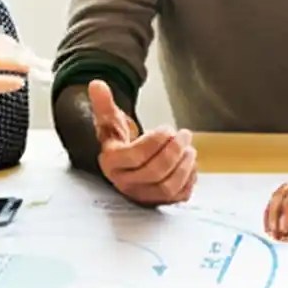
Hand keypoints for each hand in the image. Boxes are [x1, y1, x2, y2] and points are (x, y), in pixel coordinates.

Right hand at [90, 80, 197, 205]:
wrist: (123, 163)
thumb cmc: (118, 140)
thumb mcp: (110, 121)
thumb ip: (104, 104)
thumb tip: (97, 85)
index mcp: (112, 163)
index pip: (136, 155)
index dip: (157, 141)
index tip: (166, 128)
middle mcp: (125, 183)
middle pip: (155, 172)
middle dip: (175, 150)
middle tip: (184, 135)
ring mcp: (143, 195)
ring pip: (168, 187)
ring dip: (184, 165)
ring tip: (189, 149)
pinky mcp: (159, 202)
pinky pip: (178, 196)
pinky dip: (189, 179)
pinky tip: (190, 164)